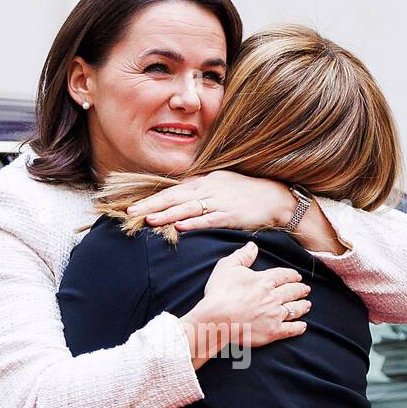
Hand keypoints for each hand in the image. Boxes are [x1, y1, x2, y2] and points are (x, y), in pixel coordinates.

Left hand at [127, 170, 295, 232]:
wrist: (276, 198)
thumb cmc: (247, 192)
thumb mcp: (220, 184)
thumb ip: (199, 190)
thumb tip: (179, 197)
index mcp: (205, 180)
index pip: (173, 190)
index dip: (152, 198)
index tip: (133, 205)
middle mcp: (209, 188)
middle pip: (174, 197)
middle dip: (151, 205)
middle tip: (130, 213)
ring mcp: (219, 202)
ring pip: (188, 208)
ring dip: (167, 214)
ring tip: (148, 220)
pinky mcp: (230, 215)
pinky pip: (209, 220)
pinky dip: (194, 223)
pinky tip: (179, 226)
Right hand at [179, 241, 310, 366]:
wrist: (217, 320)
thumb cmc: (219, 293)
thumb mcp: (227, 267)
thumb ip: (242, 256)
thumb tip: (253, 245)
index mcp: (264, 281)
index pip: (283, 275)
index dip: (292, 275)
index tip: (297, 276)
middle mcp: (273, 297)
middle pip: (292, 291)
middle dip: (300, 289)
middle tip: (306, 289)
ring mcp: (274, 315)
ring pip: (294, 309)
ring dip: (302, 306)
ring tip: (307, 305)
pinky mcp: (272, 332)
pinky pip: (290, 329)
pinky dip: (298, 328)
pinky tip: (303, 326)